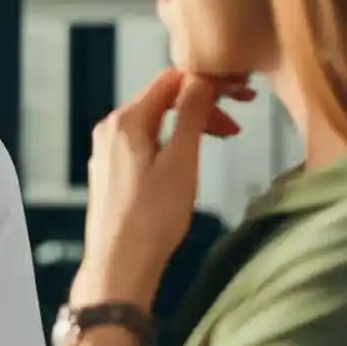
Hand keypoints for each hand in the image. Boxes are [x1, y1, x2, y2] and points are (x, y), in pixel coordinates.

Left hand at [74, 70, 253, 308]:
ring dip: (189, 126)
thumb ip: (190, 115)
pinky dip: (171, 143)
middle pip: (162, 100)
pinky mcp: (112, 172)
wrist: (119, 264)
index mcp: (125, 121)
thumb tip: (199, 80)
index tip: (238, 96)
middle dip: (201, 107)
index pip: (170, 80)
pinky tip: (190, 160)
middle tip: (235, 126)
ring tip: (220, 141)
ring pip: (155, 123)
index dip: (207, 83)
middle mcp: (110, 130)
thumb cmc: (151, 217)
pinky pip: (145, 143)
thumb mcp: (181, 160)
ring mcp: (108, 151)